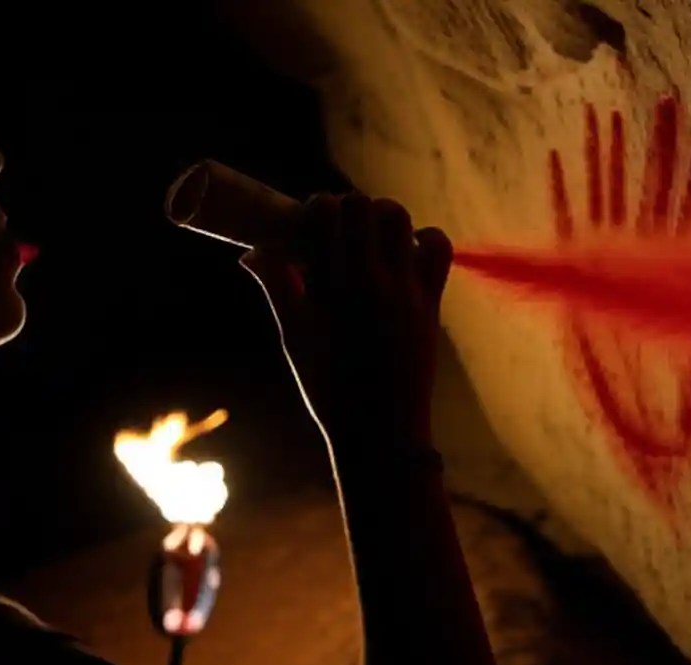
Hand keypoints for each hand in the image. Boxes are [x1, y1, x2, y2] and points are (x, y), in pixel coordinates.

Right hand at [240, 193, 451, 448]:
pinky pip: (439, 250)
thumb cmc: (329, 390)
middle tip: (341, 227)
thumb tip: (251, 253)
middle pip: (365, 207)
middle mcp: (373, 283)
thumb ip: (277, 288)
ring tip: (372, 237)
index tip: (309, 219)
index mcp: (333, 288)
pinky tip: (406, 254)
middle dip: (349, 206)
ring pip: (403, 221)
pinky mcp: (431, 304)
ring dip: (385, 217)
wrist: (381, 432)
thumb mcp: (294, 338)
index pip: (326, 214)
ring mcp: (407, 291)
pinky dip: (425, 240)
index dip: (315, 206)